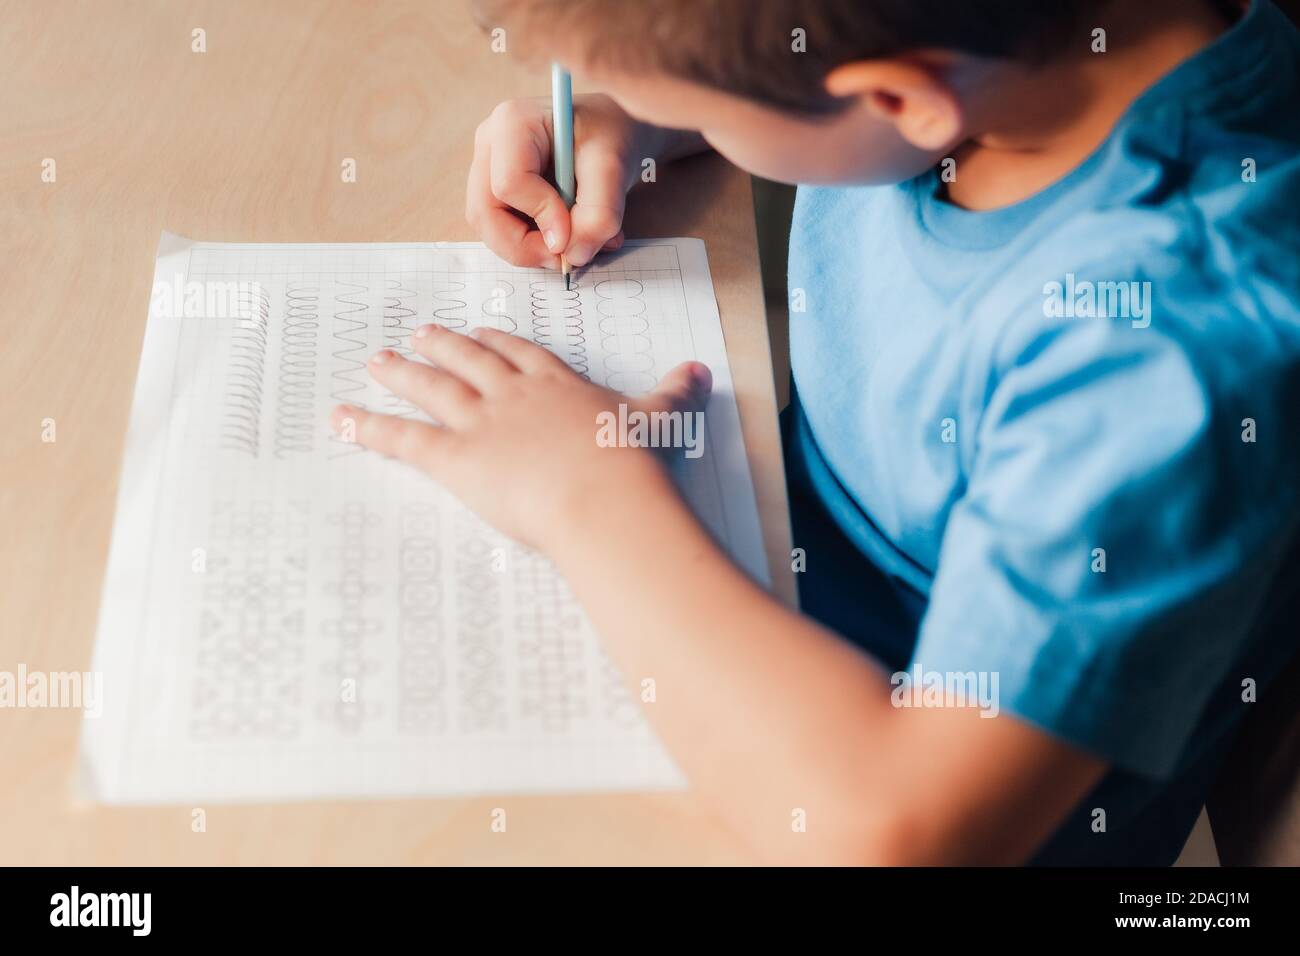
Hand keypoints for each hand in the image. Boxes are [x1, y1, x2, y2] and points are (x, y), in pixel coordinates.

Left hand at [330, 325, 712, 551]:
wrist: (601, 496)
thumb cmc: (630, 461)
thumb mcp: (658, 417)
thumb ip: (673, 391)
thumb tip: (700, 370)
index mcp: (556, 384)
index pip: (520, 353)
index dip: (497, 342)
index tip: (479, 332)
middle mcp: (512, 394)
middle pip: (469, 361)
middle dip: (442, 346)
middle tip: (419, 333)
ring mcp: (480, 422)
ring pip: (431, 389)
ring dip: (401, 373)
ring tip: (378, 360)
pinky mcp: (455, 457)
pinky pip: (404, 438)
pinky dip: (369, 427)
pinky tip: (342, 417)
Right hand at [466, 94, 642, 270]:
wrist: (607, 130)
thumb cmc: (608, 134)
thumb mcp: (614, 167)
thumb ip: (598, 213)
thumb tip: (573, 255)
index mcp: (512, 124)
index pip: (509, 184)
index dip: (543, 216)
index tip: (579, 230)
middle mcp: (489, 146)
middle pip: (485, 215)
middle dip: (528, 247)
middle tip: (569, 255)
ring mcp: (486, 170)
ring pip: (490, 230)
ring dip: (532, 249)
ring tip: (576, 241)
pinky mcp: (493, 193)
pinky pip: (502, 233)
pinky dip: (535, 246)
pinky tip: (567, 235)